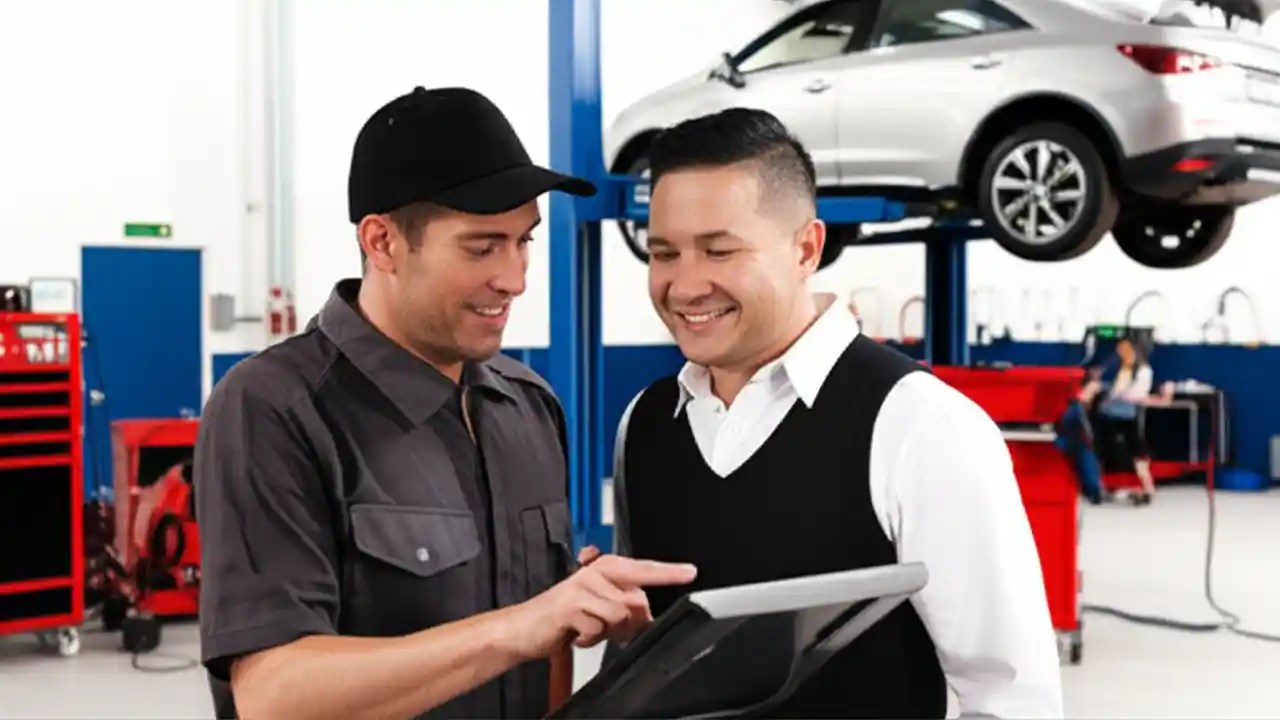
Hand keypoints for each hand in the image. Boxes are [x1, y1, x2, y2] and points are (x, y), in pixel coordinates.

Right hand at [501, 553, 696, 659]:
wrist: (524, 628)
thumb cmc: (563, 619)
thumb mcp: (600, 614)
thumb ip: (625, 611)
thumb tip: (647, 617)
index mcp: (605, 569)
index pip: (643, 569)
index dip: (668, 572)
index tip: (690, 571)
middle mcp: (594, 572)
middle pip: (635, 600)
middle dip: (626, 623)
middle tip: (603, 627)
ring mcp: (582, 586)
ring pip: (618, 615)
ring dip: (604, 631)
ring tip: (585, 628)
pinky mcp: (570, 604)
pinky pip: (598, 627)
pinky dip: (588, 639)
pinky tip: (574, 633)